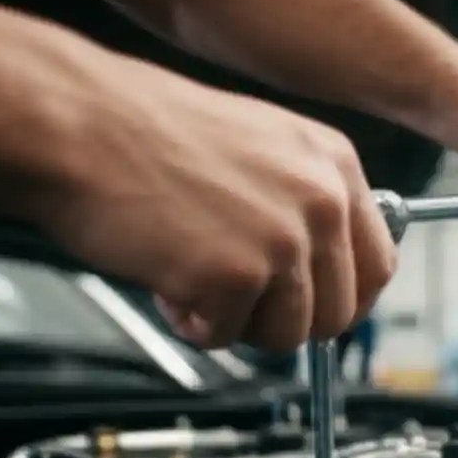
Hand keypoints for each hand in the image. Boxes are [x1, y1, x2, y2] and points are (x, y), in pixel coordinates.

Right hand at [31, 57, 395, 349]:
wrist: (79, 122)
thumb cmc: (145, 130)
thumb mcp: (258, 144)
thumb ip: (301, 200)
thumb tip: (320, 266)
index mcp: (333, 162)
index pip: (379, 264)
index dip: (343, 300)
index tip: (315, 309)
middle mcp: (321, 199)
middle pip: (339, 313)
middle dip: (284, 321)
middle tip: (237, 299)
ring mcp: (283, 238)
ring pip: (288, 334)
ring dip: (237, 322)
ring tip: (194, 276)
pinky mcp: (236, 275)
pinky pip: (226, 336)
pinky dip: (191, 321)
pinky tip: (166, 276)